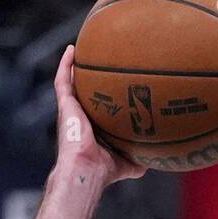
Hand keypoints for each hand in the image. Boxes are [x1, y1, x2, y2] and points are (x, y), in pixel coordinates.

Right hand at [53, 44, 147, 186]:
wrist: (87, 170)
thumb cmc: (104, 171)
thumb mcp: (128, 164)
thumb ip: (139, 160)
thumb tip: (155, 159)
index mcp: (93, 129)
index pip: (98, 108)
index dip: (103, 95)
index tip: (112, 82)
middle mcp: (80, 118)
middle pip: (84, 92)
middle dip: (89, 77)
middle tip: (99, 58)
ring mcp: (71, 111)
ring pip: (71, 82)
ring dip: (75, 66)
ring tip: (83, 47)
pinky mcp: (65, 106)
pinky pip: (62, 81)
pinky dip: (65, 65)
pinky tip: (72, 49)